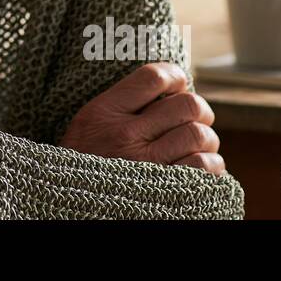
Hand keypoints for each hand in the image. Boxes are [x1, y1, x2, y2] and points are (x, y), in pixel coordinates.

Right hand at [57, 62, 225, 174]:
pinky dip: (211, 164)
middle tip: (196, 119)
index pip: (152, 78)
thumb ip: (120, 106)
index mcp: (103, 113)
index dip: (175, 76)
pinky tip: (202, 166)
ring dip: (207, 140)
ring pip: (199, 135)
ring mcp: (145, 164)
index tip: (178, 86)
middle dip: (200, 111)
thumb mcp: (89, 125)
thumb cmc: (84, 162)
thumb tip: (170, 90)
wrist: (69, 203)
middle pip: (187, 105)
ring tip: (198, 146)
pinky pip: (203, 166)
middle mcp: (124, 135)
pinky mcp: (163, 189)